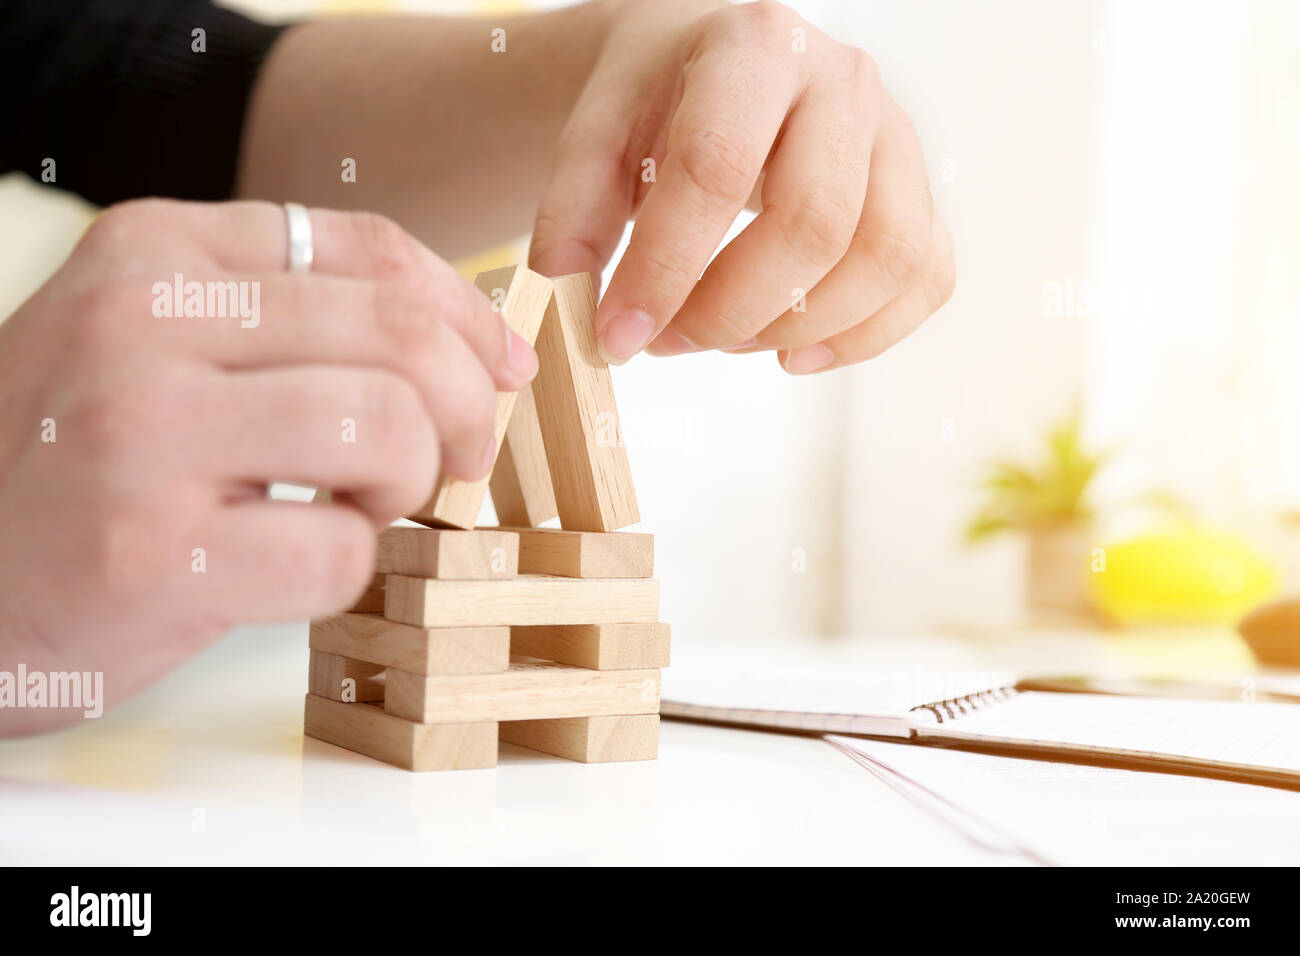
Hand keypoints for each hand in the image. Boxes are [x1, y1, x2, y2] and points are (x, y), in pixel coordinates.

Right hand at [0, 199, 534, 732]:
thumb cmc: (77, 463)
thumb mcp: (155, 341)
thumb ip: (291, 318)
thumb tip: (477, 345)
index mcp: (155, 250)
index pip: (372, 250)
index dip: (466, 317)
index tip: (501, 370)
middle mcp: (141, 322)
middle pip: (398, 337)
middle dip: (466, 410)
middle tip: (450, 462)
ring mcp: (140, 435)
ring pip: (386, 429)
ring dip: (404, 486)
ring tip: (355, 508)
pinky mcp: (150, 555)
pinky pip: (339, 550)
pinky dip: (344, 570)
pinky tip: (288, 568)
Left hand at [529, 0, 954, 372]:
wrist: (725, 65)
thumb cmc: (661, 98)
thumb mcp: (599, 127)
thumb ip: (573, 201)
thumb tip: (562, 280)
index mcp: (754, 46)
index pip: (716, 170)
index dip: (664, 269)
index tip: (618, 336)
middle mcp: (843, 82)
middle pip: (814, 224)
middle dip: (732, 309)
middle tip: (668, 342)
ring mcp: (897, 137)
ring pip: (885, 258)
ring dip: (797, 328)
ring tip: (724, 341)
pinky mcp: (921, 192)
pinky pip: (925, 278)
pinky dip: (865, 336)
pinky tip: (793, 353)